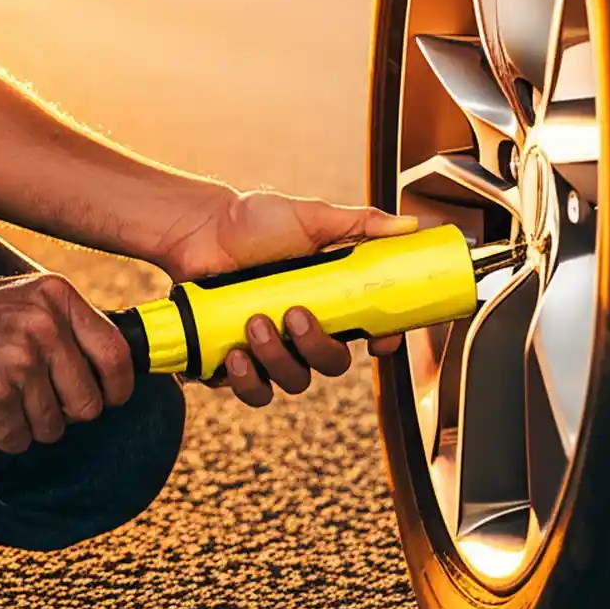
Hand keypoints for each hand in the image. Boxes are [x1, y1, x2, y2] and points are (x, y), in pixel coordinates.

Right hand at [0, 274, 133, 452]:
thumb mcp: (21, 301)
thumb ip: (65, 327)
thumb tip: (117, 367)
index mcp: (57, 296)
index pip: (117, 354)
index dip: (117, 388)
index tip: (109, 399)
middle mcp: (43, 323)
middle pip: (89, 402)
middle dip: (64, 414)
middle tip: (30, 399)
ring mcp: (17, 355)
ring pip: (53, 426)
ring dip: (26, 424)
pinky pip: (16, 438)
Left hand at [161, 190, 415, 406]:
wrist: (199, 227)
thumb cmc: (255, 222)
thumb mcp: (312, 217)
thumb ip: (360, 223)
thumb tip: (410, 225)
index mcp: (331, 303)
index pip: (370, 334)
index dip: (384, 344)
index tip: (379, 342)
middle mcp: (304, 332)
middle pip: (331, 364)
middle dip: (316, 347)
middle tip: (293, 315)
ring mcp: (271, 349)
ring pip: (292, 381)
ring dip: (277, 359)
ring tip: (253, 324)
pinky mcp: (235, 361)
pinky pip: (250, 391)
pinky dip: (245, 381)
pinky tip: (233, 355)